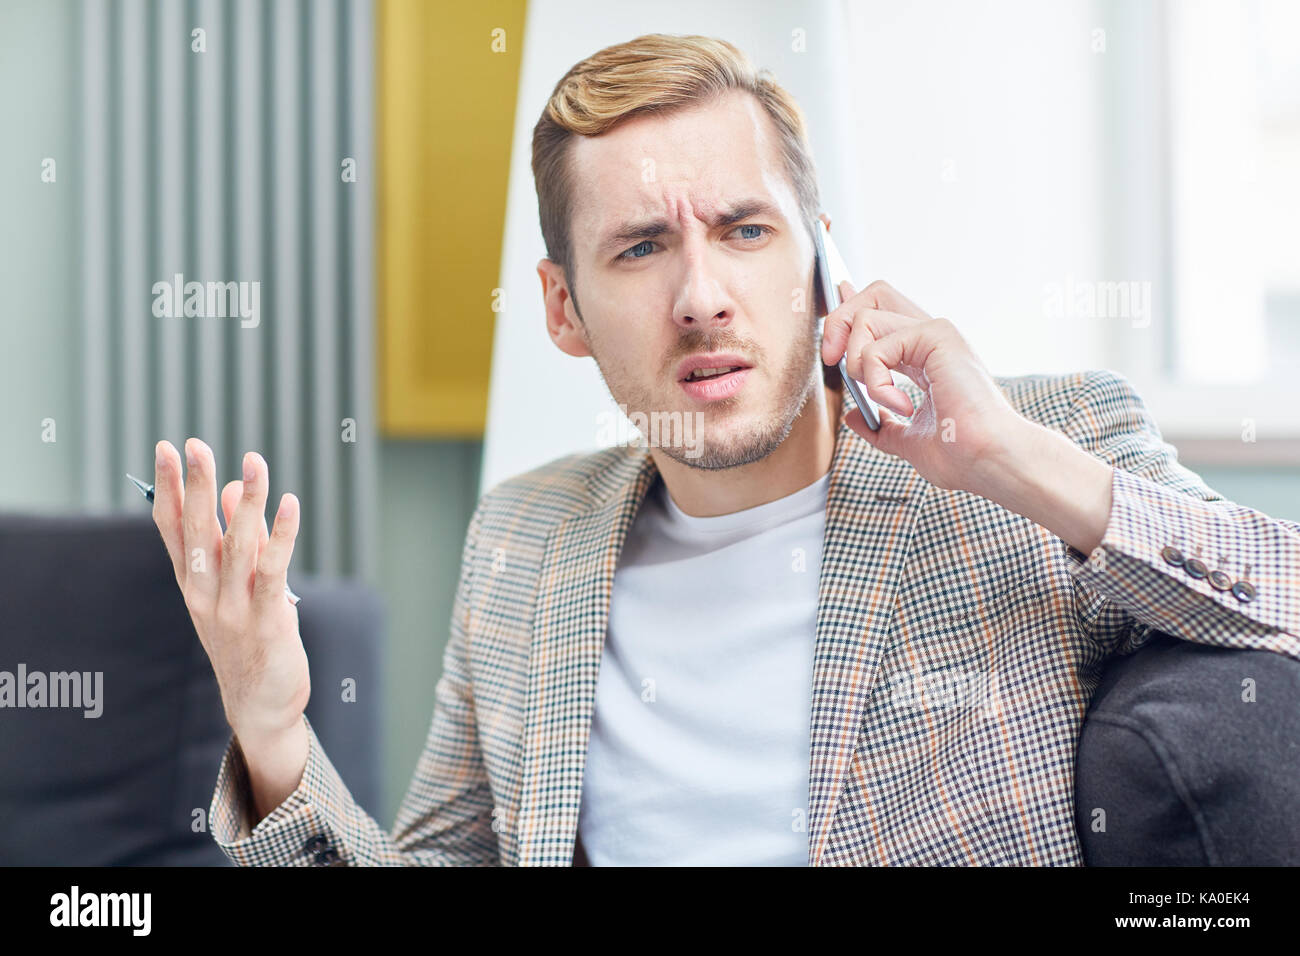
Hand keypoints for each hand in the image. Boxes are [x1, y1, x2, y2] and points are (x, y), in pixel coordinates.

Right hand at [151, 438, 309, 752]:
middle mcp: (205, 594)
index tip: (166, 449)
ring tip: (253, 461)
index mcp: (192, 584)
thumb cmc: (249, 641)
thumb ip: (239, 538)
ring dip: (246, 501)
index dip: (169, 489)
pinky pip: (273, 571)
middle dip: (195, 486)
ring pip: (237, 546)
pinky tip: (289, 504)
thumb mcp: (235, 588)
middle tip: (193, 444)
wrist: (260, 706)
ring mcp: (233, 610)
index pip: (173, 528)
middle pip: (197, 531)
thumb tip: (234, 487)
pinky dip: (282, 536)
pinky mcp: (267, 622)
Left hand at [821, 279, 1025, 492]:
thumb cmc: (961, 455)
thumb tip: (852, 417)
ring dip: (856, 362)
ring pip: (867, 315)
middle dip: (838, 322)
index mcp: (923, 357)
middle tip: (832, 361)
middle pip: (872, 295)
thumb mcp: (907, 441)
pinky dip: (876, 381)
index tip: (828, 345)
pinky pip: (878, 347)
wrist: (989, 460)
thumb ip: (880, 426)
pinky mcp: (938, 336)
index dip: (847, 315)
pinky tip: (902, 405)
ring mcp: (935, 333)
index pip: (879, 315)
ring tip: (881, 398)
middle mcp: (929, 339)